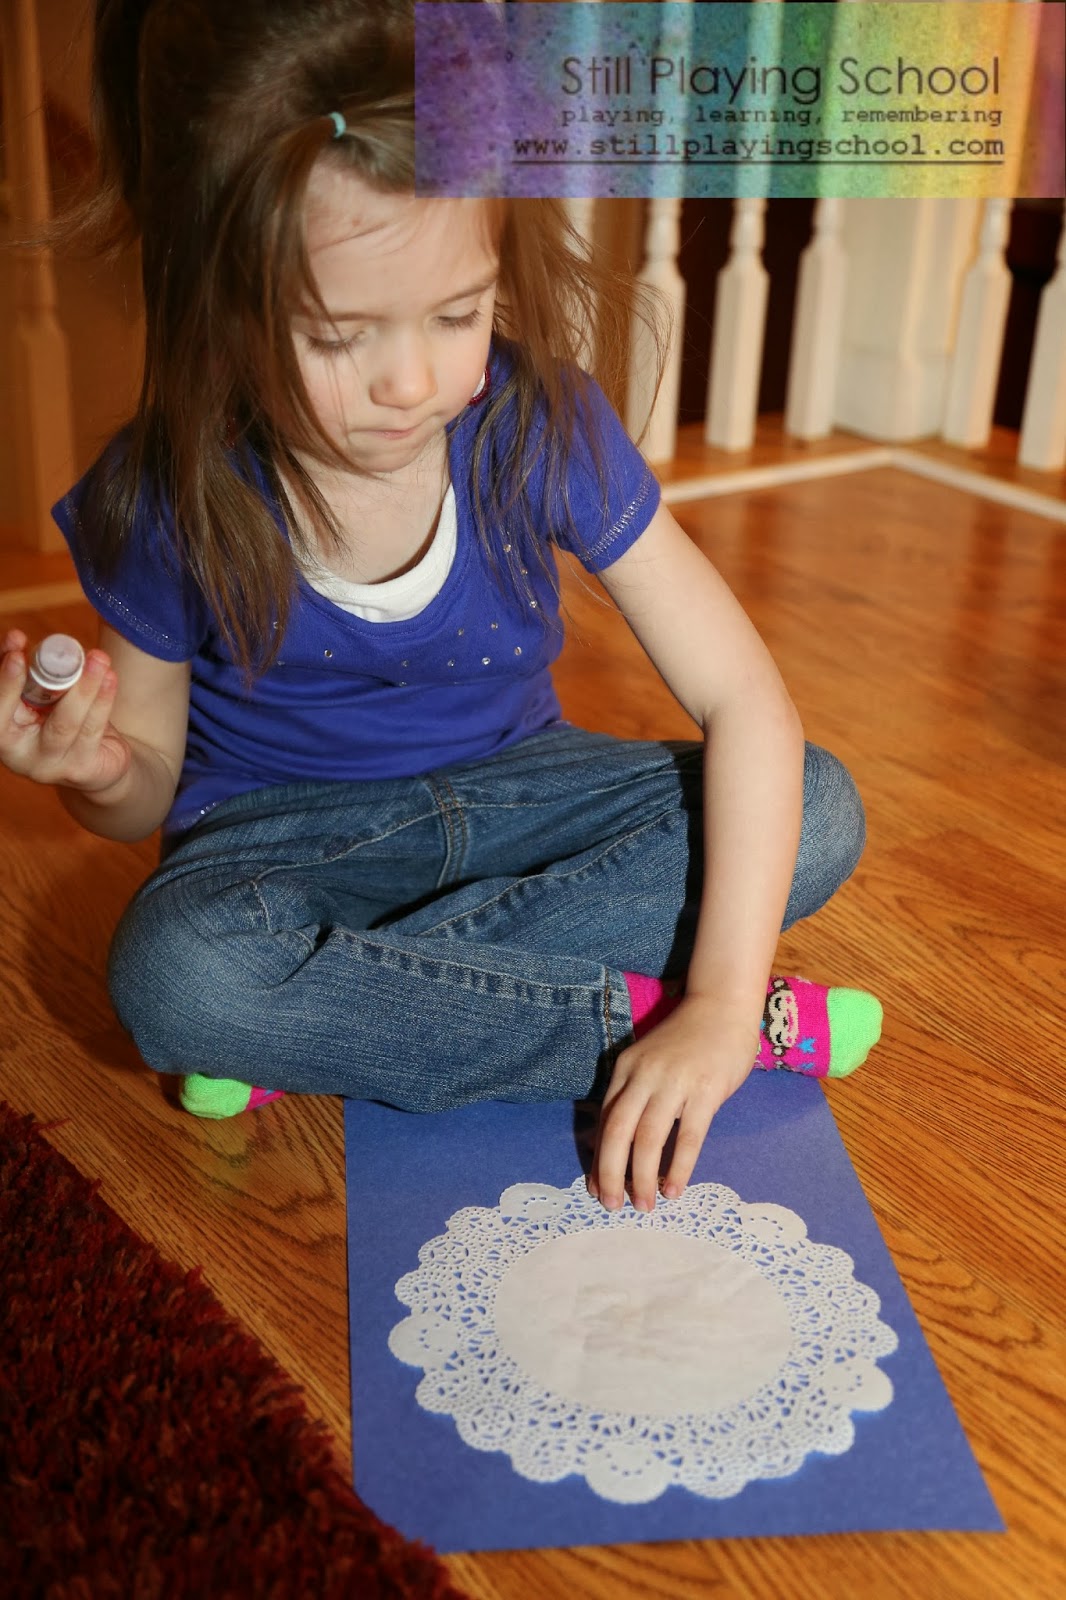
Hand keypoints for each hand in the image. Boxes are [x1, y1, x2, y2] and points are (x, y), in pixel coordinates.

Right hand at [0, 627, 132, 795]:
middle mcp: (19, 755)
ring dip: (84, 687)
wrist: (98, 762)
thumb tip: (16, 638)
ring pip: (65, 724)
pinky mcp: (82, 770)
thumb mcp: (39, 698)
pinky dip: (103, 700)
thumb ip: (27, 672)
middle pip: (28, 718)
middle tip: (61, 654)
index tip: (16, 651)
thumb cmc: (59, 720)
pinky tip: (110, 678)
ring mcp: (50, 766)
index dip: (4, 681)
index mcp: (2, 733)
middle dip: (45, 681)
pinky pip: (92, 731)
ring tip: (98, 658)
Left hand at [589, 994, 757, 1212]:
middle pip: (618, 1131)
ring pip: (649, 1138)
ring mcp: (675, 1082)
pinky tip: (673, 1189)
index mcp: (626, 1068)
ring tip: (643, 1205)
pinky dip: (679, 1167)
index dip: (598, 1157)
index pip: (605, 1120)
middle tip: (611, 1205)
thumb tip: (619, 1141)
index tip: (596, 1187)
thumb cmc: (687, 1040)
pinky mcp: (705, 1090)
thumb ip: (636, 1094)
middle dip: (610, 1173)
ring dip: (642, 1177)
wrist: (722, 1006)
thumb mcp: (650, 1061)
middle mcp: (644, 1075)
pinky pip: (688, 1137)